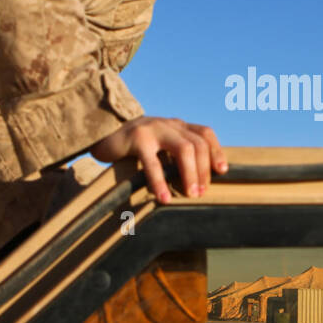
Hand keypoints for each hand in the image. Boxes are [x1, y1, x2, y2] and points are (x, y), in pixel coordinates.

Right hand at [89, 117, 226, 202]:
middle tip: (200, 192)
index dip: (216, 151)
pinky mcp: (137, 138)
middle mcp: (168, 124)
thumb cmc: (132, 147)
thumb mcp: (157, 146)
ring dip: (190, 174)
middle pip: (197, 143)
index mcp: (176, 125)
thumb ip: (173, 154)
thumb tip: (196, 182)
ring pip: (183, 149)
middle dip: (204, 169)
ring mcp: (153, 128)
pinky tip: (164, 197)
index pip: (205, 133)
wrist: (99, 135)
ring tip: (191, 194)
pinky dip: (161, 181)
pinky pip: (153, 162)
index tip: (222, 171)